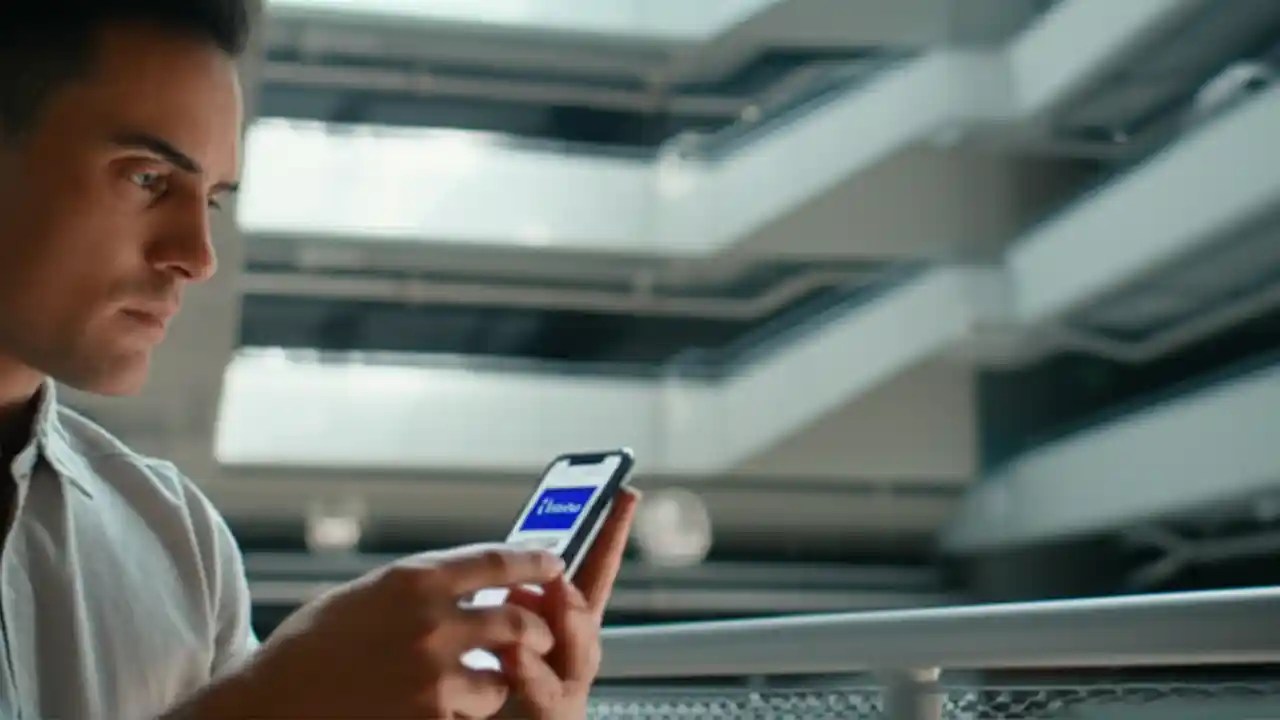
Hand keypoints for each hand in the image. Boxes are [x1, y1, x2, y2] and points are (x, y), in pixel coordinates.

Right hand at [166, 545, 566, 719]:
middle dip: (535, 630)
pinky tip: (452, 706)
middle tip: (537, 633)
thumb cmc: (314, 645)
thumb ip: (423, 586)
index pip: (497, 561)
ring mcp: (433, 674)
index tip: (553, 563)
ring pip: (502, 676)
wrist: (273, 701)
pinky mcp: (430, 717)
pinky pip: (473, 713)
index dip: (534, 562)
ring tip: (486, 679)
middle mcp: (431, 622)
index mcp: (415, 579)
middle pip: (516, 620)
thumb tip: (474, 580)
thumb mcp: (370, 593)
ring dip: (500, 679)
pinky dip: (469, 711)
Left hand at [498, 487, 640, 718]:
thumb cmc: (485, 686)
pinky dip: (532, 672)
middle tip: (556, 577)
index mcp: (561, 626)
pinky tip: (514, 656)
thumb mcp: (500, 629)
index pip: (593, 571)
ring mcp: (567, 690)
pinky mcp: (554, 716)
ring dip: (560, 629)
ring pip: (578, 654)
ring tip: (531, 615)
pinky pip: (546, 694)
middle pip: (589, 614)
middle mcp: (573, 656)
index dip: (610, 534)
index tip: (625, 494)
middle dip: (577, 590)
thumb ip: (516, 603)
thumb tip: (520, 585)